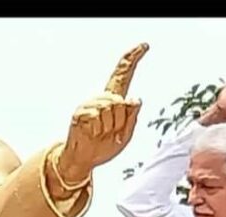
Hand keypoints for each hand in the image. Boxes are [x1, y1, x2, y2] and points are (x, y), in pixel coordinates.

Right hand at [54, 43, 147, 186]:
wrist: (86, 160)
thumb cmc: (104, 147)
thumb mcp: (125, 136)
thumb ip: (132, 118)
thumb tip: (136, 99)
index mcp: (114, 101)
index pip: (123, 76)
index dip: (133, 60)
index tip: (144, 46)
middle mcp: (101, 98)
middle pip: (121, 101)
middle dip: (120, 121)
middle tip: (111, 133)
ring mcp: (90, 104)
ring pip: (111, 108)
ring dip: (109, 127)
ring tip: (101, 134)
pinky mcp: (80, 112)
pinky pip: (98, 116)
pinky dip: (99, 130)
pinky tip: (93, 134)